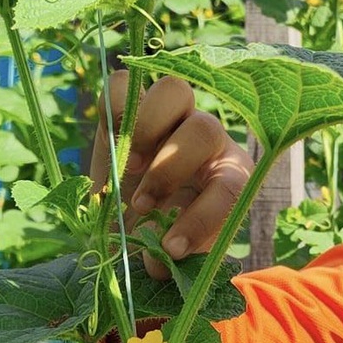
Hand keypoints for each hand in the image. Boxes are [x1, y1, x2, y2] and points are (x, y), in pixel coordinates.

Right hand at [89, 71, 253, 278]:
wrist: (132, 216)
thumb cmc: (162, 234)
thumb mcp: (173, 252)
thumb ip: (174, 257)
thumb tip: (161, 259)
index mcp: (231, 175)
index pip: (229, 188)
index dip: (201, 219)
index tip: (171, 249)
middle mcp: (208, 139)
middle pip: (204, 129)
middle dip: (170, 170)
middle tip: (144, 205)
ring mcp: (170, 117)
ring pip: (173, 91)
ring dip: (146, 130)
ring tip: (127, 169)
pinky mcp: (128, 106)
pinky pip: (123, 84)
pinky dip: (114, 106)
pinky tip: (111, 143)